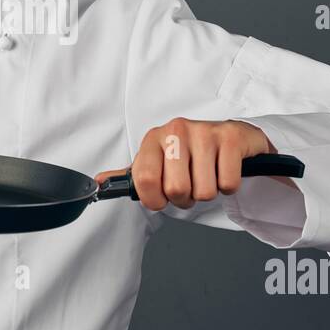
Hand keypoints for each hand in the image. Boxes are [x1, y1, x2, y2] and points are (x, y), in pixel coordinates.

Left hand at [95, 118, 284, 210]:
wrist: (229, 138)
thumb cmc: (190, 154)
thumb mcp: (157, 161)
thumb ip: (130, 176)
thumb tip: (98, 184)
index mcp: (154, 138)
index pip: (144, 180)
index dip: (155, 199)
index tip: (162, 198)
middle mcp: (176, 130)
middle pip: (176, 189)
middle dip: (185, 198)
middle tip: (190, 185)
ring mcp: (205, 132)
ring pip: (204, 190)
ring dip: (207, 192)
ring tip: (207, 176)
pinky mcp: (230, 138)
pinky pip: (228, 183)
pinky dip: (228, 186)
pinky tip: (222, 171)